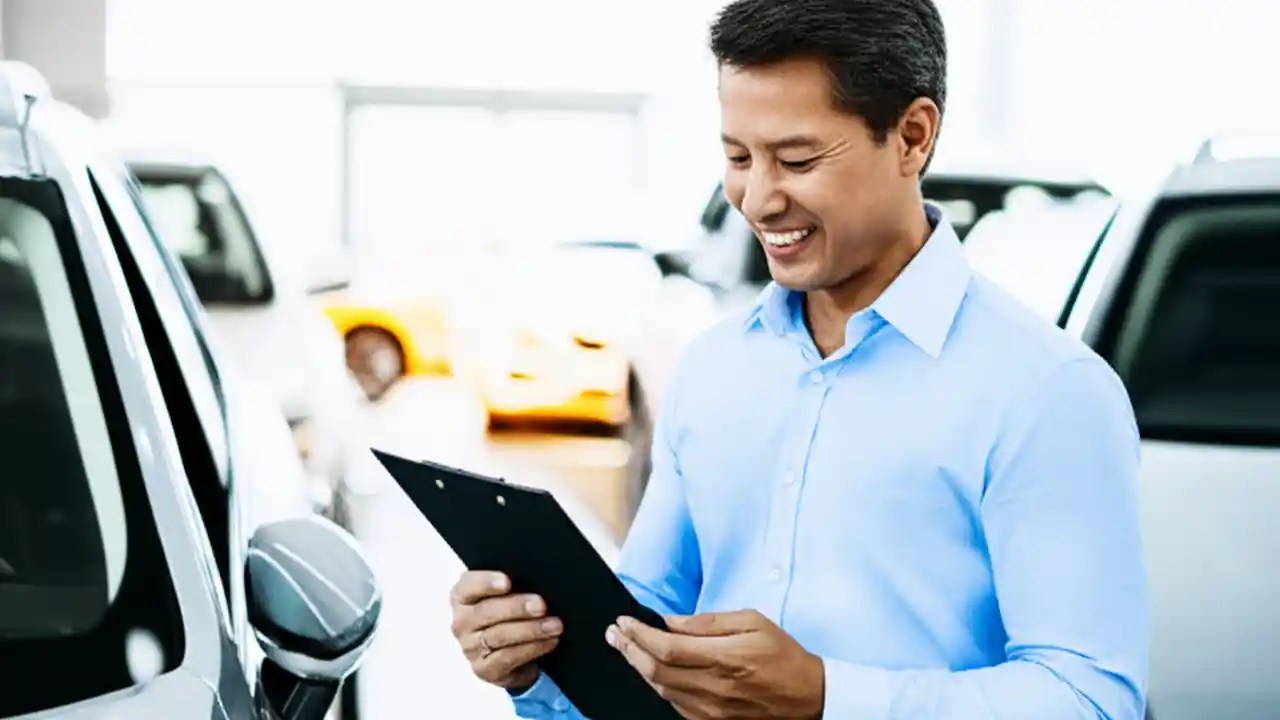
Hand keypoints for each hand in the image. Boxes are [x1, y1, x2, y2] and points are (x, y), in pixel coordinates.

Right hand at [449, 570, 563, 690]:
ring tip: (554, 625)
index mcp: (463, 596)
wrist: (514, 654)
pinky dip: (532, 648)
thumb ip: (514, 585)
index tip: (507, 582)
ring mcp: (470, 647)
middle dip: (517, 607)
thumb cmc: (511, 616)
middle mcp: (462, 621)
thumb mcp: (509, 595)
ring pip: (499, 635)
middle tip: (541, 605)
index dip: (486, 582)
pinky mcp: (484, 669)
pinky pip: (508, 657)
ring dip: (531, 629)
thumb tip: (537, 578)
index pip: (468, 585)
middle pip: (486, 611)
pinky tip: (549, 641)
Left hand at [607, 609, 823, 719]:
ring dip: (638, 667)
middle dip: (629, 650)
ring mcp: (711, 709)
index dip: (639, 635)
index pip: (667, 648)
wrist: (808, 697)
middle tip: (614, 634)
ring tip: (626, 647)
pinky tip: (651, 670)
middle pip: (655, 671)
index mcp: (725, 658)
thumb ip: (709, 622)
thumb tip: (671, 621)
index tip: (624, 622)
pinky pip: (674, 704)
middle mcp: (714, 687)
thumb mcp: (752, 622)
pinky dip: (657, 685)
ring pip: (660, 690)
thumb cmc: (782, 655)